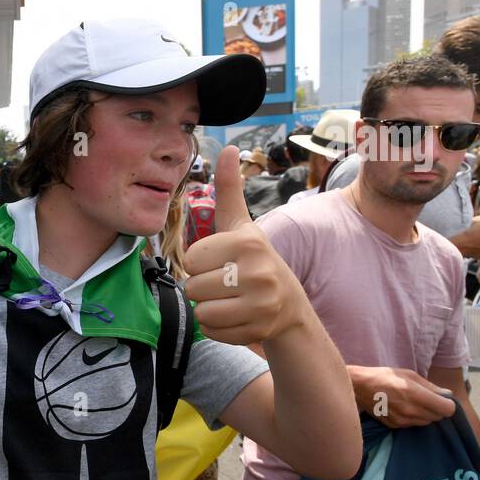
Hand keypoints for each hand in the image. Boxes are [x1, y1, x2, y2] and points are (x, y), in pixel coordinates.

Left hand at [182, 146, 310, 344]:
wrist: (288, 303)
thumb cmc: (254, 259)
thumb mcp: (242, 224)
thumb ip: (229, 190)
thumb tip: (228, 147)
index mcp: (246, 242)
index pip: (192, 259)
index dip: (200, 263)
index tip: (221, 262)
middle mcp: (257, 272)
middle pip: (193, 287)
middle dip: (202, 287)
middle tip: (226, 283)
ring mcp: (261, 303)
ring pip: (201, 312)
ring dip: (207, 308)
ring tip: (229, 299)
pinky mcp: (259, 329)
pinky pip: (212, 331)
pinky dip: (217, 327)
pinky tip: (236, 316)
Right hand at [347, 365, 456, 427]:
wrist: (359, 386)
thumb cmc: (385, 376)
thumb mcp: (410, 375)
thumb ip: (431, 386)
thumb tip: (448, 395)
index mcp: (416, 395)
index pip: (447, 410)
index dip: (448, 404)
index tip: (442, 399)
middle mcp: (410, 411)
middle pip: (438, 417)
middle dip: (436, 408)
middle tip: (426, 398)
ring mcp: (402, 421)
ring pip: (426, 422)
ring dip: (425, 414)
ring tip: (413, 403)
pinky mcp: (394, 426)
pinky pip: (413, 425)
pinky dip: (413, 418)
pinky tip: (402, 408)